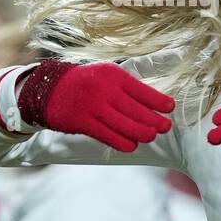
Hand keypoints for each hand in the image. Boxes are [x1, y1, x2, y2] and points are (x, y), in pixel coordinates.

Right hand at [18, 60, 174, 152]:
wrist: (49, 89)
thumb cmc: (85, 83)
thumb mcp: (106, 75)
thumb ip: (126, 87)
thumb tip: (153, 104)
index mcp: (113, 75)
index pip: (142, 90)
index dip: (158, 101)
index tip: (170, 108)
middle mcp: (105, 89)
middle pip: (136, 110)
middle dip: (154, 121)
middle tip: (165, 127)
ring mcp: (93, 107)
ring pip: (125, 125)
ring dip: (142, 133)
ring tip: (151, 136)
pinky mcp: (83, 122)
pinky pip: (109, 136)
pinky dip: (123, 143)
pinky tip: (132, 145)